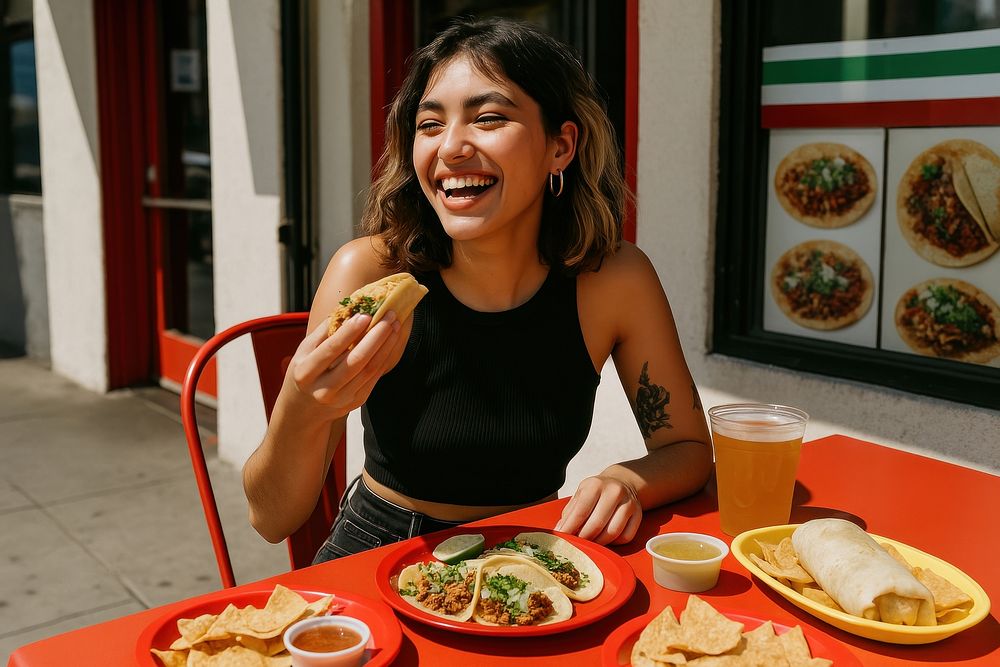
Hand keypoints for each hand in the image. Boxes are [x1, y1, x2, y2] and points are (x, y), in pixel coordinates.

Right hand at [286, 311, 401, 419]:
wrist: (304, 409)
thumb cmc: (305, 371)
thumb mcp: (304, 351)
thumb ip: (324, 331)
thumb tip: (349, 309)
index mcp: (306, 372)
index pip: (331, 349)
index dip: (349, 332)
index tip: (365, 314)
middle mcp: (324, 389)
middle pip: (356, 361)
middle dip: (376, 336)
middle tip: (389, 316)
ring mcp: (341, 399)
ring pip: (370, 370)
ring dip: (386, 346)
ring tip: (395, 326)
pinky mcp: (356, 402)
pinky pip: (374, 377)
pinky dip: (384, 357)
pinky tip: (391, 342)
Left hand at [554, 475, 642, 544]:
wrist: (622, 482)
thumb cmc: (597, 491)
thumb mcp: (580, 494)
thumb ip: (570, 512)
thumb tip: (560, 530)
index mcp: (595, 485)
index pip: (581, 511)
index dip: (570, 528)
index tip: (563, 537)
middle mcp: (614, 492)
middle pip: (596, 524)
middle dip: (584, 538)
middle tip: (577, 543)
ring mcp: (628, 503)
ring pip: (612, 533)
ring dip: (599, 543)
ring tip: (590, 542)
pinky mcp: (638, 515)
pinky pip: (625, 537)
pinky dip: (614, 543)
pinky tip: (606, 539)